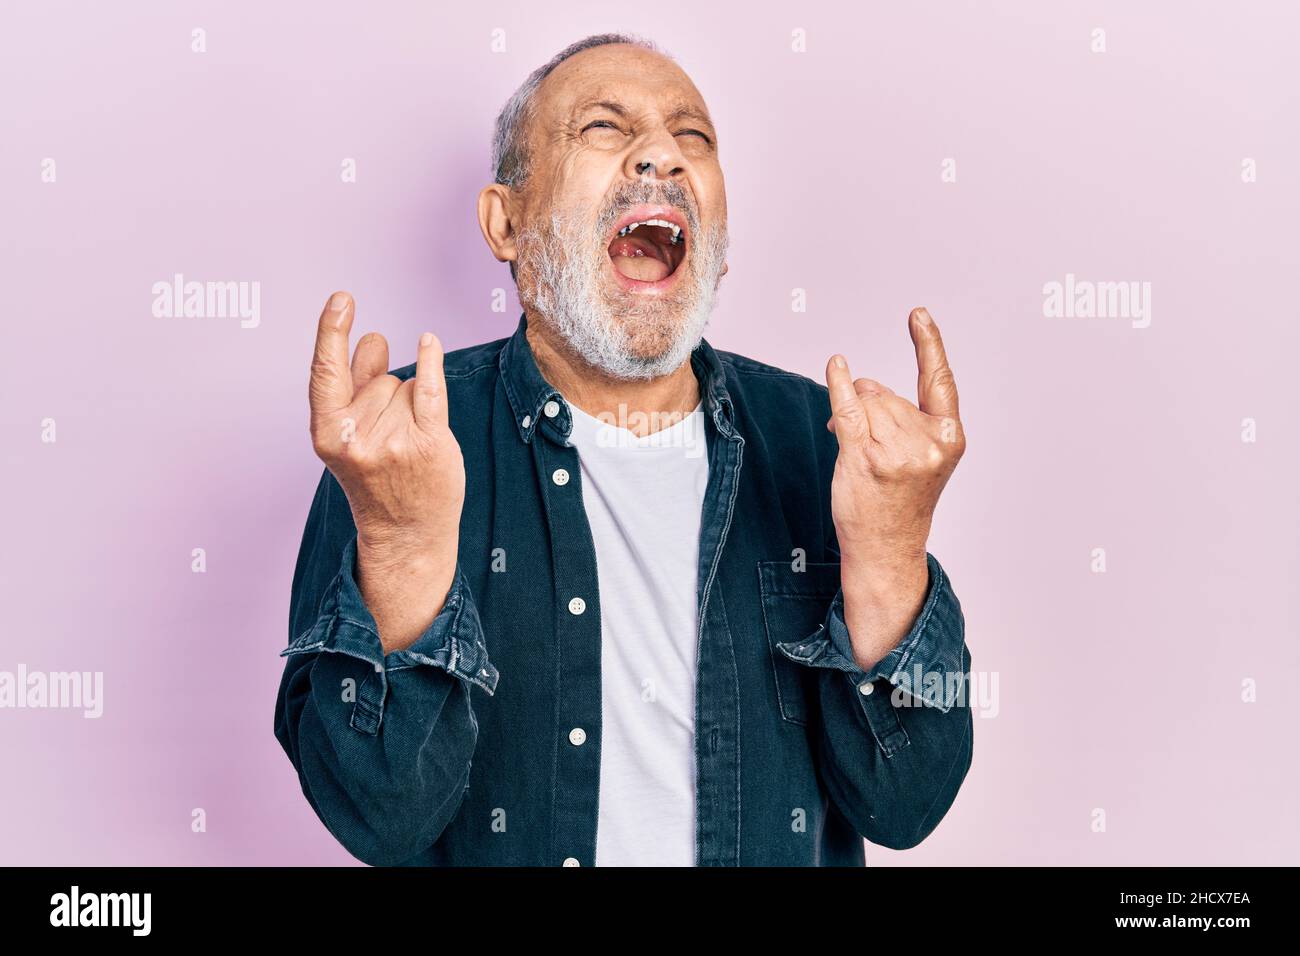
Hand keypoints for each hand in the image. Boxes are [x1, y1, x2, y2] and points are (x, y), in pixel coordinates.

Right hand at [308, 291, 464, 651]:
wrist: (407, 532)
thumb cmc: (381, 478)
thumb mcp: (354, 434)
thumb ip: (360, 384)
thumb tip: (371, 336)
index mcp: (327, 433)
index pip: (326, 371)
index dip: (332, 331)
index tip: (342, 298)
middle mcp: (356, 436)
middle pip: (382, 377)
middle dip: (390, 396)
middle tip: (391, 442)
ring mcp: (393, 441)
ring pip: (408, 385)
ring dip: (413, 406)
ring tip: (408, 447)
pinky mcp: (427, 444)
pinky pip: (430, 389)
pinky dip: (432, 363)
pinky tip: (429, 342)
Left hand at [824, 307, 964, 669]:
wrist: (886, 549)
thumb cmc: (899, 502)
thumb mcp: (917, 456)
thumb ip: (900, 415)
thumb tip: (865, 381)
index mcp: (949, 437)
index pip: (939, 380)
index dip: (929, 344)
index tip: (918, 315)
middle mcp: (929, 442)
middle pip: (887, 393)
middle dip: (869, 407)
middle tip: (867, 445)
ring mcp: (897, 450)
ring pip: (865, 403)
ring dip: (852, 416)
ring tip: (856, 451)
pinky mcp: (865, 458)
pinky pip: (848, 409)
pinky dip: (838, 385)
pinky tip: (835, 365)